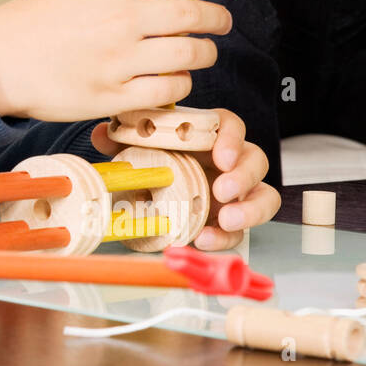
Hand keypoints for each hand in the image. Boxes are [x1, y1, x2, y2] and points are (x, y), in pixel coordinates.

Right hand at [0, 0, 238, 121]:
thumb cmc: (36, 23)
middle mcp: (120, 20)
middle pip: (192, 17)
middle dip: (217, 20)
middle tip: (221, 22)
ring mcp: (118, 60)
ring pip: (188, 55)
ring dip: (204, 54)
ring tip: (201, 53)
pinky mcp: (112, 95)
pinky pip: (168, 89)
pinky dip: (181, 83)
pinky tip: (175, 78)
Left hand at [91, 108, 280, 249]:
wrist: (144, 199)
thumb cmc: (149, 164)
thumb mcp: (134, 149)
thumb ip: (121, 139)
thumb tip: (103, 132)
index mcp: (206, 137)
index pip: (230, 125)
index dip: (231, 138)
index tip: (220, 156)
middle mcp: (227, 163)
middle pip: (255, 160)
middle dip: (243, 176)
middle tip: (223, 191)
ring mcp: (234, 194)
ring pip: (262, 197)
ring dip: (249, 209)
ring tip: (226, 219)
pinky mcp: (228, 222)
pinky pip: (239, 231)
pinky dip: (224, 238)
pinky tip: (204, 239)